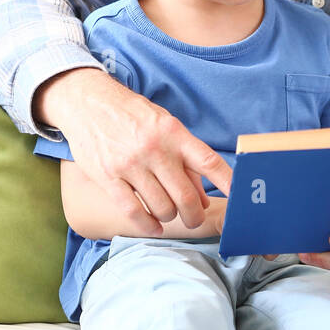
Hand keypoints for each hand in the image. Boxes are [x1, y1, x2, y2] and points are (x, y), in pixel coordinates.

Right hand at [37, 67, 232, 235]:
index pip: (209, 162)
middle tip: (194, 219)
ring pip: (161, 207)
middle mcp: (155, 148)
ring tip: (168, 213)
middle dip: (194, 215)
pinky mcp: (108, 177)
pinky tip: (152, 226)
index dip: (228, 184)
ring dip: (169, 217)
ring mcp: (130, 164)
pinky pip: (133, 212)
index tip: (240, 200)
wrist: (88, 102)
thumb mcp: (164, 126)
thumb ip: (185, 160)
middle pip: (185, 196)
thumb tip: (203, 198)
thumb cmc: (132, 116)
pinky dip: (147, 225)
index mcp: (174, 133)